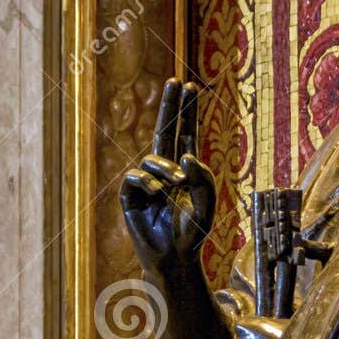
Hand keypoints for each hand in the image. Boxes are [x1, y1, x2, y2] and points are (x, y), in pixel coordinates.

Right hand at [120, 80, 215, 275]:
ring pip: (153, 158)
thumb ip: (203, 177)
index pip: (186, 132)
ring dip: (166, 168)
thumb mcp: (207, 203)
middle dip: (170, 106)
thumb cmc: (192, 231)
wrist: (175, 257)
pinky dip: (146, 181)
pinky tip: (157, 192)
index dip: (187, 110)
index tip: (189, 85)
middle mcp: (165, 170)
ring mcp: (147, 181)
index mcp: (186, 168)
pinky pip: (135, 177)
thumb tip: (186, 154)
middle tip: (174, 81)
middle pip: (165, 130)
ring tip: (177, 184)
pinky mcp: (131, 196)